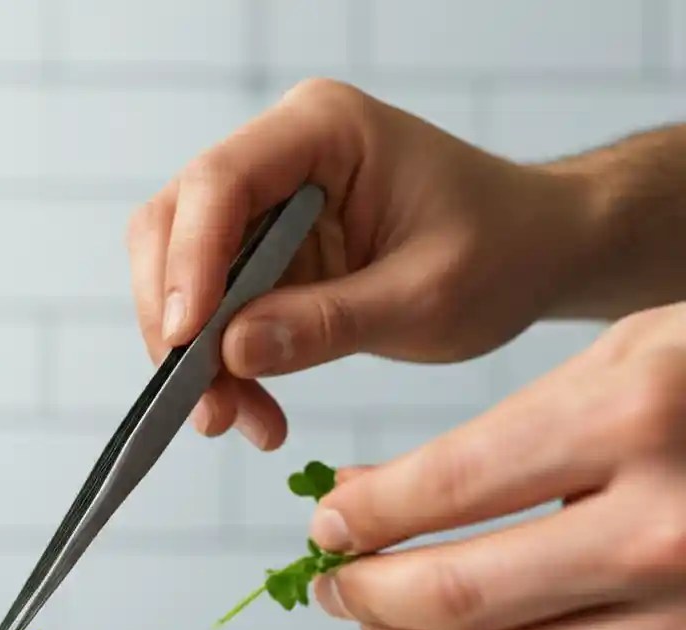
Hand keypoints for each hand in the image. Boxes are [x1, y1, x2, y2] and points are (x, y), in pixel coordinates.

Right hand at [125, 78, 604, 448]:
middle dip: (176, 317)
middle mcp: (277, 153)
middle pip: (175, 224)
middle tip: (203, 399)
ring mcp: (264, 202)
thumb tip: (231, 351)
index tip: (187, 340)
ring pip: (179, 271)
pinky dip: (219, 362)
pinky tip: (250, 409)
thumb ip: (328, 322)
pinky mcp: (263, 250)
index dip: (188, 260)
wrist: (535, 252)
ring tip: (233, 418)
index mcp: (322, 129)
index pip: (219, 182)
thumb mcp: (427, 296)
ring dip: (194, 352)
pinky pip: (212, 305)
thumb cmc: (503, 249)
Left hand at [309, 302, 685, 629]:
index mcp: (634, 421)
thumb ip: (489, 435)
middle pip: (461, 598)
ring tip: (377, 623)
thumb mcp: (620, 362)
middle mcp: (668, 532)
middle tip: (332, 581)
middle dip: (368, 595)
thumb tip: (364, 495)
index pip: (443, 492)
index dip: (361, 517)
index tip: (325, 522)